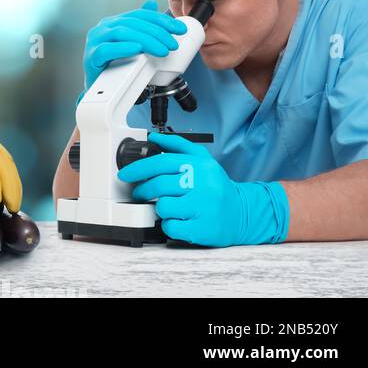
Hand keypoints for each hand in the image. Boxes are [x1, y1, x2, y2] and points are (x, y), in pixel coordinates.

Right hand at [83, 0, 187, 89]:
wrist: (99, 88)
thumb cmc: (115, 64)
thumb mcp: (130, 42)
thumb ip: (139, 25)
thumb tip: (151, 4)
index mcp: (113, 22)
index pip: (140, 15)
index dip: (161, 20)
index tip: (180, 29)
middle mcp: (103, 28)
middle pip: (133, 23)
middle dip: (157, 32)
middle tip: (172, 44)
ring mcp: (95, 41)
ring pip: (121, 33)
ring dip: (146, 41)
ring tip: (162, 50)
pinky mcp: (91, 57)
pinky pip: (106, 50)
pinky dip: (123, 48)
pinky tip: (137, 49)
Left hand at [117, 132, 289, 246]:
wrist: (243, 213)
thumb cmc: (216, 187)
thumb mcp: (203, 161)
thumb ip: (178, 146)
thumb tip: (154, 138)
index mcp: (200, 167)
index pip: (161, 163)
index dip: (138, 168)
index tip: (124, 174)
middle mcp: (203, 185)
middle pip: (159, 185)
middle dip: (143, 190)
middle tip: (140, 193)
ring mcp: (204, 208)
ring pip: (163, 206)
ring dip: (160, 208)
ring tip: (170, 207)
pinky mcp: (202, 229)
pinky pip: (171, 227)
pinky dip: (169, 225)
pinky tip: (178, 220)